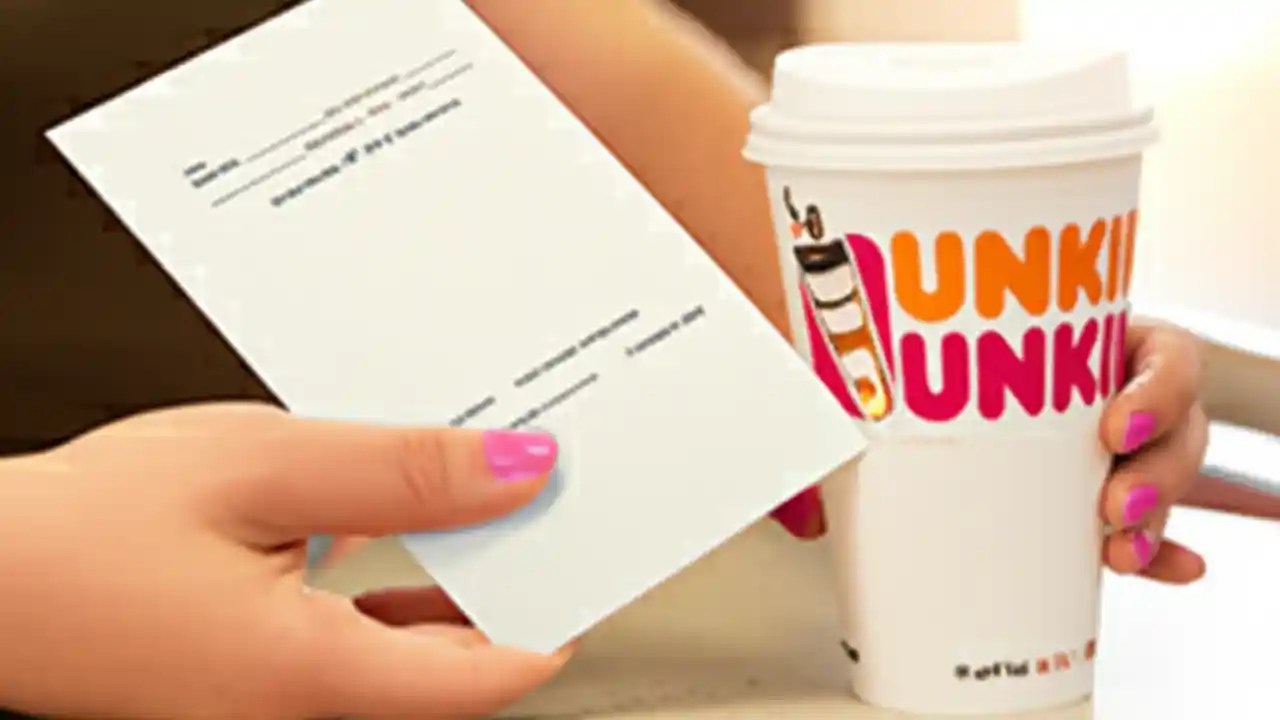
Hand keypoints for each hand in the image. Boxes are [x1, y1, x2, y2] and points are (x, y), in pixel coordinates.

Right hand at [0, 403, 570, 718]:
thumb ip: (400, 475)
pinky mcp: (244, 674)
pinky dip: (383, 579)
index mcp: (311, 678)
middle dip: (508, 575)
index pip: (488, 675)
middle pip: (452, 658)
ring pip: (402, 644)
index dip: (555, 609)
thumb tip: (516, 473)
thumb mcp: (261, 465)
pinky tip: (387, 520)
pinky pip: (346, 631)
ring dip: (447, 572)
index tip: (593, 544)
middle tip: (542, 493)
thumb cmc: (79, 529)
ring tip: (475, 488)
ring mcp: (269, 698)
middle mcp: (296, 709)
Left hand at [770, 320, 1210, 584]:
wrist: (924, 370)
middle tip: (1108, 504)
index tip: (1110, 426)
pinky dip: (1155, 552)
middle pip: (1177, 425)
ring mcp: (1118, 441)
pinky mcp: (1109, 489)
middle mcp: (1112, 386)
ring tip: (1115, 549)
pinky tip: (1151, 570)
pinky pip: (1150, 525)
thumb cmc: (919, 350)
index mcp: (1088, 338)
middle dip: (1156, 472)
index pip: (1158, 351)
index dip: (1154, 388)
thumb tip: (798, 507)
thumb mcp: (900, 357)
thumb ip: (851, 397)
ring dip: (1153, 517)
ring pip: (1169, 477)